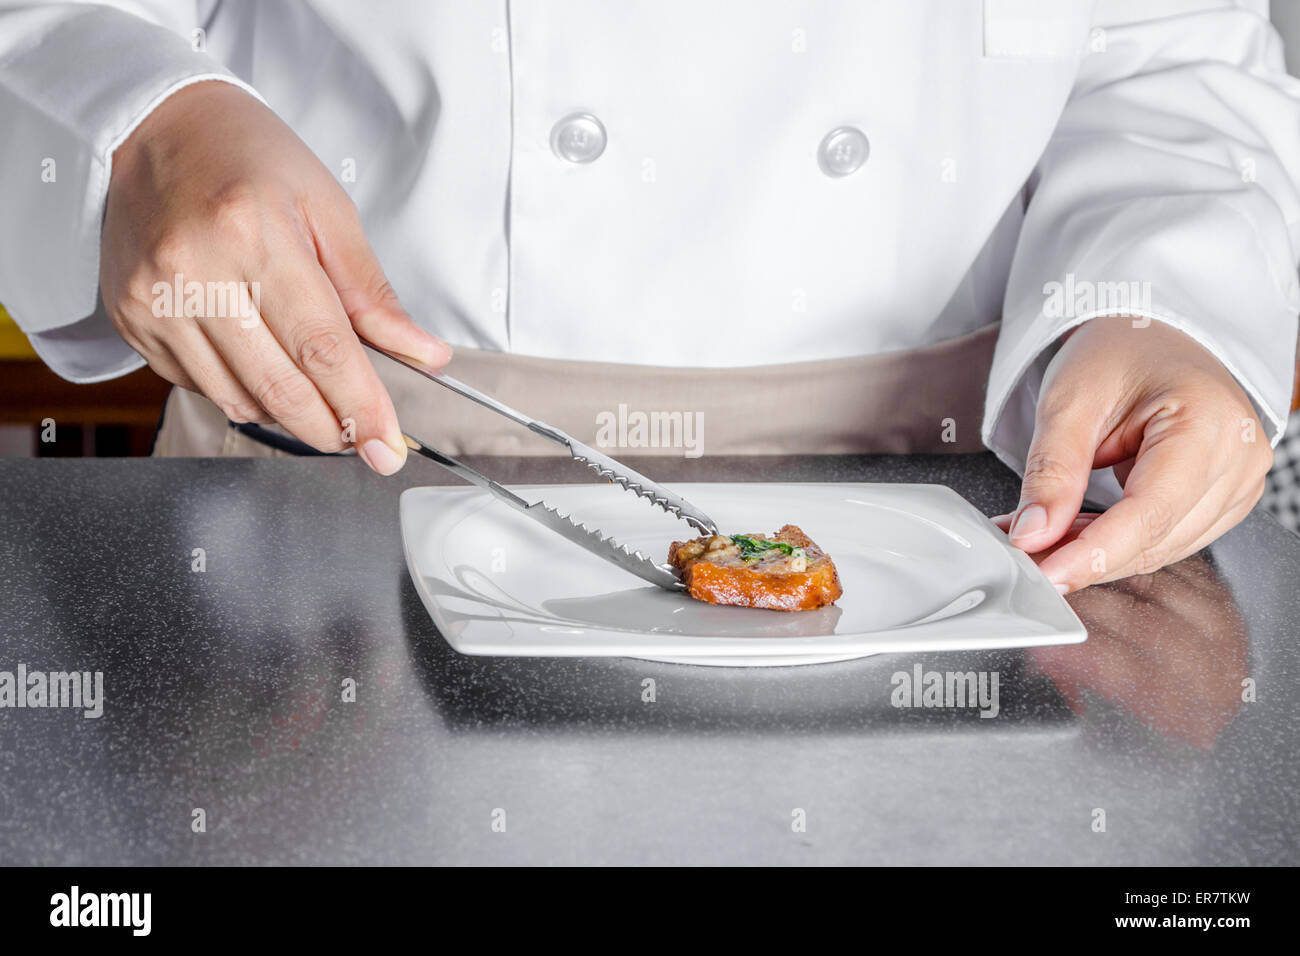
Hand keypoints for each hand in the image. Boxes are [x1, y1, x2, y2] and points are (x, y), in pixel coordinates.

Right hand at [100, 80, 450, 472]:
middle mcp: (195, 272)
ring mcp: (154, 301)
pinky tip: (264, 366)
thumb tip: (424, 355)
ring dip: (289, 416)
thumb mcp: (328, 209)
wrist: (154, 129)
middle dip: (332, 429)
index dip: (362, 407)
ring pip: (238, 400)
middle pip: (278, 388)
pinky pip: (200, 387)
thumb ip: (373, 293)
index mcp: (253, 233)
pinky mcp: (130, 320)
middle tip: (366, 442)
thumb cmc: (249, 159)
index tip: (390, 446)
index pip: (322, 349)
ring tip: (319, 398)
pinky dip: (244, 395)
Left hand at [994, 315, 1272, 592]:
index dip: (1095, 553)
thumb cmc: (1116, 354)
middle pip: (1156, 538)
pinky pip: (1165, 538)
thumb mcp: (1070, 401)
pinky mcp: (1223, 498)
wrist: (1148, 335)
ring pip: (1160, 548)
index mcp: (1209, 422)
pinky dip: (1114, 542)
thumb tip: (1032, 537)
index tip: (1045, 576)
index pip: (1150, 512)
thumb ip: (1052, 473)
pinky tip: (1070, 533)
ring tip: (1037, 539)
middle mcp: (1239, 457)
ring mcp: (1239, 482)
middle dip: (1085, 557)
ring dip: (1095, 554)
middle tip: (1021, 557)